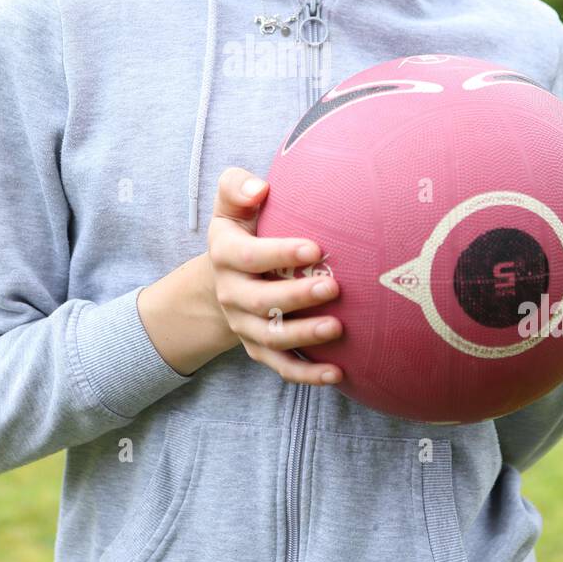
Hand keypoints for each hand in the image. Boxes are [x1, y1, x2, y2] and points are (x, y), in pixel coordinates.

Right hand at [207, 167, 344, 385]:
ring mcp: (244, 325)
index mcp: (224, 254)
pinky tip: (337, 374)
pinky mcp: (258, 349)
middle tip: (334, 286)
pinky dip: (307, 374)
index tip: (315, 247)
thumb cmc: (244, 230)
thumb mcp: (232, 205)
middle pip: (260, 301)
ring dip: (304, 335)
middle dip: (297, 297)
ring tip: (338, 328)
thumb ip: (238, 187)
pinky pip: (281, 367)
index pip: (248, 256)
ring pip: (271, 338)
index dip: (280, 253)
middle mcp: (230, 293)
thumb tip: (260, 188)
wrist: (226, 276)